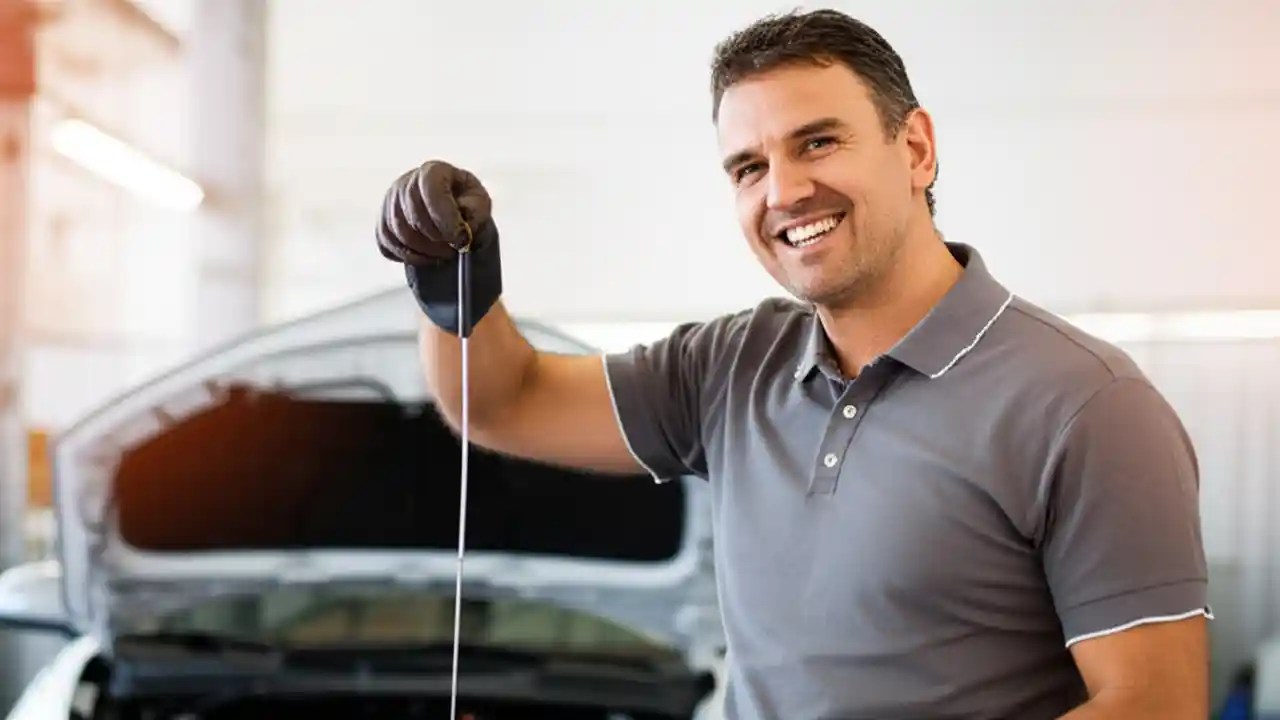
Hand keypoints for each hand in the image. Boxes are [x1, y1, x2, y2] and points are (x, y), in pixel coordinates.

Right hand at [376, 160, 492, 264]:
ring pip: (399, 231)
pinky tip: (427, 256)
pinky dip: (408, 256)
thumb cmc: (466, 206)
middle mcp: (405, 182)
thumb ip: (475, 211)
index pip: (430, 188)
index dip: (444, 216)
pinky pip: (387, 243)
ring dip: (425, 250)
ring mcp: (390, 203)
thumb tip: (462, 225)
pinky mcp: (382, 223)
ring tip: (444, 253)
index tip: (459, 238)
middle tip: (454, 248)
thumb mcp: (479, 203)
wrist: (449, 214)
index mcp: (433, 171)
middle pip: (412, 212)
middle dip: (436, 237)